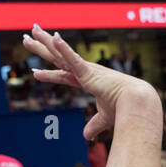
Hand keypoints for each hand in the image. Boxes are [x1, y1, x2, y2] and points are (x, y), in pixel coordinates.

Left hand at [22, 25, 158, 139]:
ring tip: (32, 30)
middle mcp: (84, 72)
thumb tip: (86, 137)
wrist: (137, 104)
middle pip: (57, 57)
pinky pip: (73, 59)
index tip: (35, 71)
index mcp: (88, 80)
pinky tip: (55, 38)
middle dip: (43, 46)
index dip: (49, 74)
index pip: (64, 75)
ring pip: (60, 53)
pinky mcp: (89, 73)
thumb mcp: (104, 118)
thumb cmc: (124, 109)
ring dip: (46, 42)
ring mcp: (85, 70)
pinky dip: (64, 49)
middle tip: (28, 36)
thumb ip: (94, 125)